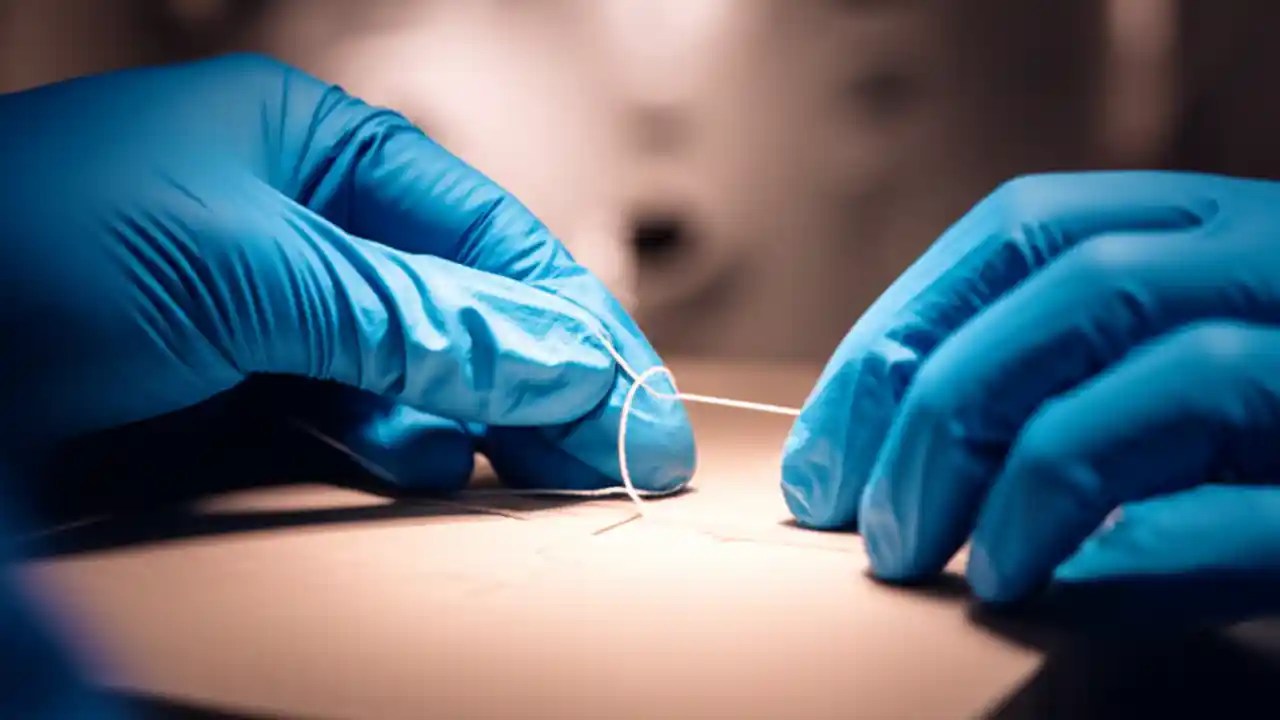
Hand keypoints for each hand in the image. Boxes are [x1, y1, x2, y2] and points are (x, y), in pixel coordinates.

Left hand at [0, 54, 693, 495]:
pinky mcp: (228, 384)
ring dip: (478, 413)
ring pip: (414, 362)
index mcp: (307, 146)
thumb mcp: (244, 270)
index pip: (481, 226)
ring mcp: (263, 305)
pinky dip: (399, 441)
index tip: (630, 390)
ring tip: (543, 463)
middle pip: (458, 296)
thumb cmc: (20, 250)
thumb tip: (552, 356)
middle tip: (614, 447)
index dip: (568, 309)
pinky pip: (350, 412)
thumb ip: (409, 319)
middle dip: (539, 369)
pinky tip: (434, 465)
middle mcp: (295, 220)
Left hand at [781, 171, 1279, 603]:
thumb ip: (1038, 364)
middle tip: (868, 526)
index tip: (826, 447)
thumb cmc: (1252, 419)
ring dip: (1029, 480)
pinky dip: (1152, 540)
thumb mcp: (1137, 354)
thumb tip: (871, 442)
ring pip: (1177, 376)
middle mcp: (1276, 263)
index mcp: (1201, 224)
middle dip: (938, 414)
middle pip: (1075, 296)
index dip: (898, 334)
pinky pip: (1265, 503)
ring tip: (953, 564)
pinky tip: (1061, 580)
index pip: (1017, 235)